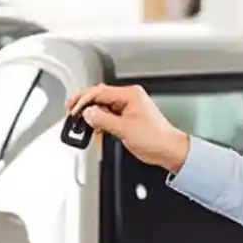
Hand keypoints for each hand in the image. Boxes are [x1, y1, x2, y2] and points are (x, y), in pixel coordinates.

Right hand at [66, 84, 190, 171]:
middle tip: (72, 113)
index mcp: (130, 95)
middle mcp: (130, 98)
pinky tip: (96, 128)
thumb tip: (87, 113)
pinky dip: (101, 120)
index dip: (83, 101)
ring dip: (93, 114)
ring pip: (103, 106)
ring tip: (83, 123)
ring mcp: (129, 107)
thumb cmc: (155, 138)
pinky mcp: (129, 117)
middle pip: (100, 96)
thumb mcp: (124, 129)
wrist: (169, 150)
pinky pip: (109, 114)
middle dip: (85, 105)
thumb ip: (103, 119)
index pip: (99, 92)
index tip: (73, 110)